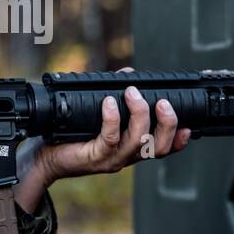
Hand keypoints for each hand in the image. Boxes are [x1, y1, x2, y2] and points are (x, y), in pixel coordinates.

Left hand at [12, 70, 191, 211]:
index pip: (163, 149)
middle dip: (167, 124)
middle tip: (164, 103)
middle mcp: (125, 157)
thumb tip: (128, 74)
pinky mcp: (94, 157)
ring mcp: (111, 159)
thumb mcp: (99, 115)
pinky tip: (109, 103)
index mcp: (131, 149)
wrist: (45, 157)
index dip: (178, 140)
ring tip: (132, 93)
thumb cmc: (72, 137)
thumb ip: (116, 96)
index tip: (188, 125)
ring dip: (139, 114)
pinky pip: (109, 138)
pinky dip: (112, 118)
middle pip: (158, 147)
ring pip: (138, 142)